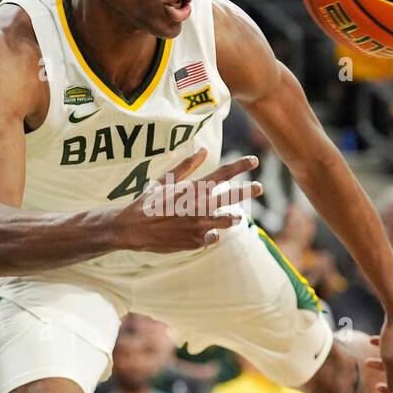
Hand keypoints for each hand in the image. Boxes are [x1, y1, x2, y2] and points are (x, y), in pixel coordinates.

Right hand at [119, 149, 262, 251]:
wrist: (133, 229)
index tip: (254, 160)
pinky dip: (214, 234)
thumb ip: (186, 166)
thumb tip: (203, 151)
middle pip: (232, 196)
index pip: (223, 174)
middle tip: (259, 187)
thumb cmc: (148, 202)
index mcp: (193, 189)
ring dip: (233, 217)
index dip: (241, 166)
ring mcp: (199, 225)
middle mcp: (199, 206)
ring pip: (228, 220)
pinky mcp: (195, 242)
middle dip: (248, 190)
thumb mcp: (165, 181)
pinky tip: (211, 233)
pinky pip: (214, 237)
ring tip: (236, 216)